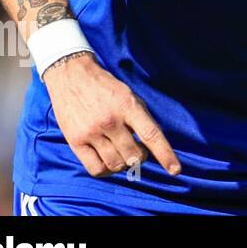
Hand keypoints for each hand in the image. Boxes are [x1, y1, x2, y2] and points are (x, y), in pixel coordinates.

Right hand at [42, 51, 181, 177]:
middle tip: (137, 149)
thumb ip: (141, 118)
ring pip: (115, 165)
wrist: (71, 76)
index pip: (151, 135)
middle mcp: (110, 121)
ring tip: (122, 152)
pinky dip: (106, 170)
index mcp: (128, 106)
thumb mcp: (129, 95)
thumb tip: (153, 145)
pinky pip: (95, 169)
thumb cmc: (105, 87)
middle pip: (133, 156)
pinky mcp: (75, 141)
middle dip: (140, 157)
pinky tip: (108, 162)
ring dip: (124, 164)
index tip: (175, 170)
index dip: (165, 154)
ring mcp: (91, 132)